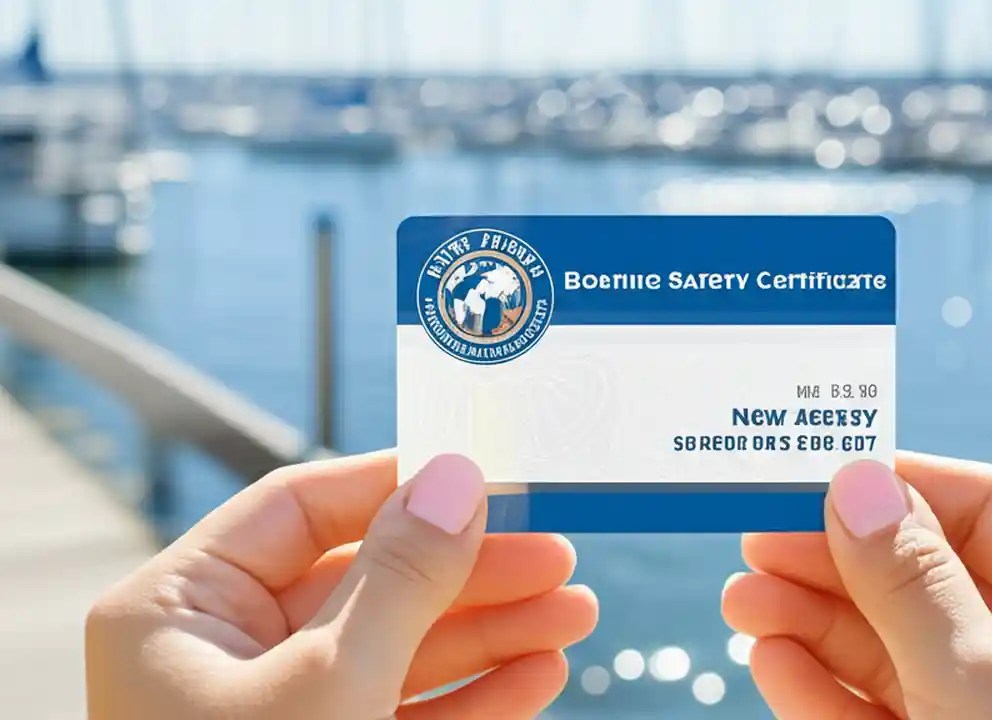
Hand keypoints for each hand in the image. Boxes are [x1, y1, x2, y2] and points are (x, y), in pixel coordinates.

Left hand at [86, 451, 597, 718]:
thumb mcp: (330, 683)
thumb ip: (401, 577)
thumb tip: (455, 475)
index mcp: (180, 609)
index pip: (301, 507)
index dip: (399, 485)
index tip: (490, 474)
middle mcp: (225, 653)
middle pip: (369, 578)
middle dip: (471, 571)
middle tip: (559, 555)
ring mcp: (279, 713)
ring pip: (400, 646)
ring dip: (492, 632)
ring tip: (575, 611)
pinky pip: (408, 711)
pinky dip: (475, 697)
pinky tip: (540, 674)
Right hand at [723, 452, 991, 718]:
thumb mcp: (982, 691)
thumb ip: (913, 586)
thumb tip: (855, 482)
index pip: (985, 506)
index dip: (896, 484)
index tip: (809, 473)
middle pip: (920, 571)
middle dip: (831, 556)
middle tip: (751, 539)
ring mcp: (985, 710)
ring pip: (884, 640)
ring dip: (808, 617)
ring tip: (739, 598)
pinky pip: (869, 707)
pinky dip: (815, 683)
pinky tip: (767, 656)